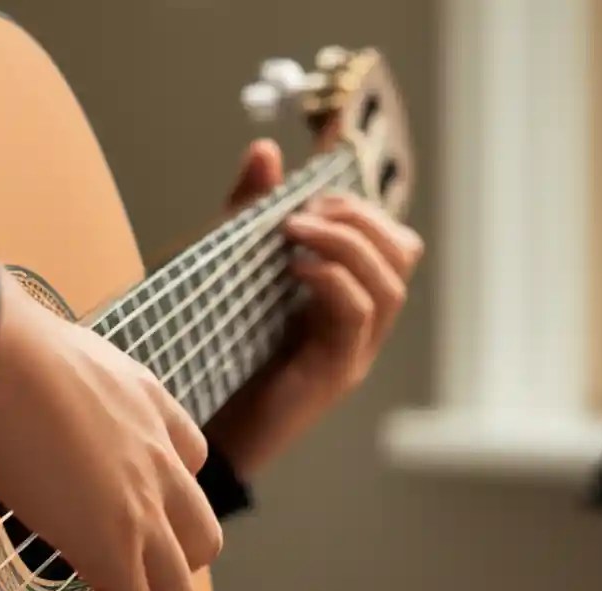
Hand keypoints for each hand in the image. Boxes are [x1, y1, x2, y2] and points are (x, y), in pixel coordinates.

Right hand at [0, 266, 221, 590]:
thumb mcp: (37, 348)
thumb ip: (28, 374)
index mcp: (147, 402)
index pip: (186, 461)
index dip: (155, 507)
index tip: (98, 528)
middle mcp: (161, 455)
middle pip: (197, 539)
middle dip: (153, 578)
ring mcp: (147, 503)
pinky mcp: (118, 545)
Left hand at [204, 140, 423, 474]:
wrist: (199, 429)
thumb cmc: (214, 350)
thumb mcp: (231, 267)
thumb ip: (249, 212)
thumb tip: (267, 150)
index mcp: (344, 297)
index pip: (393, 241)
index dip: (363, 208)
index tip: (309, 196)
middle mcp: (359, 323)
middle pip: (402, 254)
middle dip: (359, 218)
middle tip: (303, 213)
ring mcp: (352, 350)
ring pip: (389, 284)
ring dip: (347, 245)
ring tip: (295, 233)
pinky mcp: (333, 373)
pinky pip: (358, 316)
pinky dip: (334, 282)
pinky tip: (296, 270)